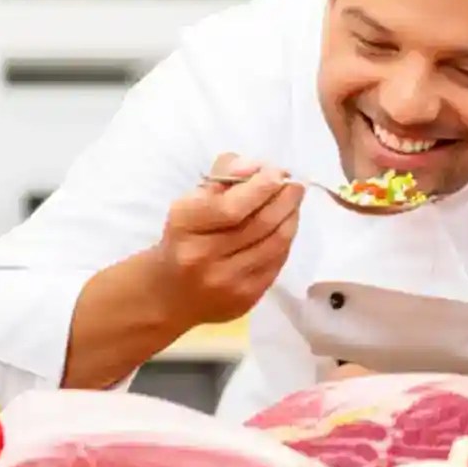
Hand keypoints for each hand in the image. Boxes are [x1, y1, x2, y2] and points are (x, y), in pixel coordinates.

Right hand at [153, 153, 304, 326]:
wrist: (171, 295)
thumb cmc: (184, 238)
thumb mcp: (191, 201)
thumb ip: (224, 175)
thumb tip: (258, 167)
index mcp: (184, 225)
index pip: (231, 207)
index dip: (261, 188)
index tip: (278, 172)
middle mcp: (203, 256)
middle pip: (259, 224)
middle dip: (285, 200)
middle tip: (296, 185)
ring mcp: (226, 281)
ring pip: (274, 244)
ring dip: (291, 218)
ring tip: (294, 203)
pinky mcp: (245, 299)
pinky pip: (276, 263)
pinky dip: (286, 241)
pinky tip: (286, 227)